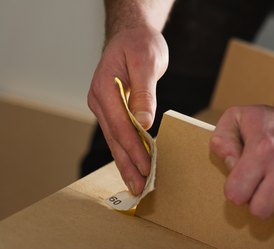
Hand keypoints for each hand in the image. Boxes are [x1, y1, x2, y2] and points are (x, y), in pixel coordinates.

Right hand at [88, 24, 167, 194]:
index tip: (146, 168)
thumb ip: (144, 92)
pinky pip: (119, 132)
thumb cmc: (139, 44)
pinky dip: (127, 149)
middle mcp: (100, 100)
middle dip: (127, 164)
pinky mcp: (113, 108)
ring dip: (126, 162)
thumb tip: (143, 123)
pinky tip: (133, 164)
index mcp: (104, 88)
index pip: (119, 126)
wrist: (132, 35)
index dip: (133, 149)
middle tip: (139, 188)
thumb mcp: (146, 62)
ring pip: (115, 139)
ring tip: (135, 184)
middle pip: (114, 138)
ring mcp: (104, 105)